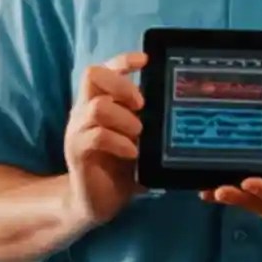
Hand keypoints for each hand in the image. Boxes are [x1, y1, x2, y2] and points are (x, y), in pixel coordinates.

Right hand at [63, 51, 148, 228]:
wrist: (97, 201)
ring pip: (97, 106)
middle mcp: (84, 110)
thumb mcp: (140, 141)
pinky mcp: (77, 151)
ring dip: (125, 117)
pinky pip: (97, 136)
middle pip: (93, 74)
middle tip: (142, 104)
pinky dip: (119, 141)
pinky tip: (132, 153)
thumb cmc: (122, 168)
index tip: (145, 60)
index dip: (123, 60)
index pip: (104, 69)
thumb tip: (184, 112)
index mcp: (98, 101)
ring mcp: (78, 130)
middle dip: (121, 83)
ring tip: (140, 134)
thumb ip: (152, 124)